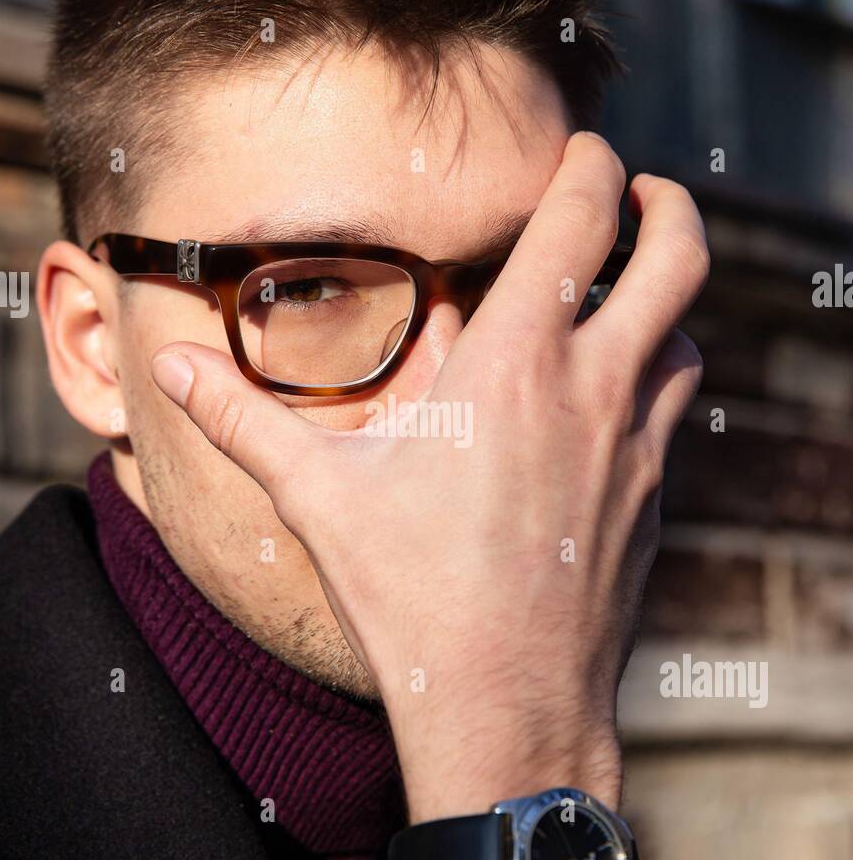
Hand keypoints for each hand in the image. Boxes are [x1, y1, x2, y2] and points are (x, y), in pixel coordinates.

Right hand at [151, 134, 707, 821]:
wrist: (507, 710)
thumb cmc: (411, 599)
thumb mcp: (319, 497)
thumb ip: (244, 418)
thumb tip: (175, 363)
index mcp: (517, 365)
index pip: (580, 220)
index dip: (592, 164)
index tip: (584, 149)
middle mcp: (596, 391)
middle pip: (679, 257)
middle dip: (668, 206)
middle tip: (641, 194)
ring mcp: (638, 450)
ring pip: (685, 340)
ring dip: (661, 306)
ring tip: (616, 306)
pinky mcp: (654, 505)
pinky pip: (671, 418)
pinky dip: (651, 386)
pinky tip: (603, 412)